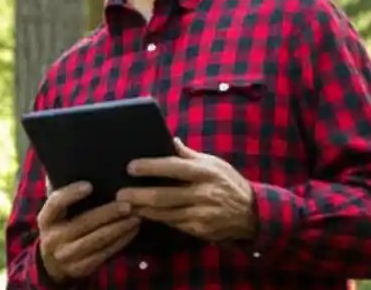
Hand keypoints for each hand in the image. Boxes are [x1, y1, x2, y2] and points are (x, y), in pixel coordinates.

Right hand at [37, 180, 140, 282]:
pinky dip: (121, 241)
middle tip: (127, 203)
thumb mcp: (55, 212)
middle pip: (83, 223)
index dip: (71, 194)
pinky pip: (105, 253)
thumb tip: (68, 162)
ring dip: (119, 227)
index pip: (55, 203)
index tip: (89, 185)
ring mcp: (67, 255)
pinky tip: (133, 230)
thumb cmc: (60, 226)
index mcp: (46, 219)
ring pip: (97, 240)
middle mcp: (54, 238)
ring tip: (136, 216)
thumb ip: (60, 190)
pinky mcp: (82, 268)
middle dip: (107, 213)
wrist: (53, 265)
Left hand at [115, 137, 257, 242]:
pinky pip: (172, 223)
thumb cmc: (228, 182)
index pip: (174, 167)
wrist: (251, 213)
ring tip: (124, 207)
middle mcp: (203, 194)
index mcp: (205, 172)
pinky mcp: (199, 230)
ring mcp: (201, 214)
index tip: (131, 167)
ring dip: (142, 210)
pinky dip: (156, 219)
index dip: (151, 167)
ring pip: (165, 213)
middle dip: (139, 196)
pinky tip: (143, 215)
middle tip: (119, 194)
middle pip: (165, 196)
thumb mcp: (213, 163)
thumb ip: (189, 154)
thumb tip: (170, 140)